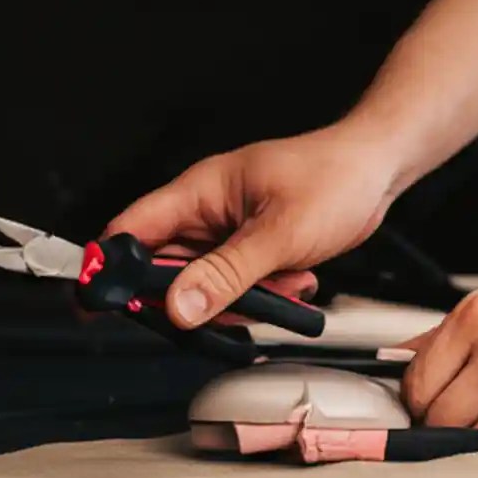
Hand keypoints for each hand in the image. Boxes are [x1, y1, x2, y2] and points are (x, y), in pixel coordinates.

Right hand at [104, 122, 400, 328]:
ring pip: (207, 286)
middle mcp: (208, 212)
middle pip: (166, 270)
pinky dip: (267, 294)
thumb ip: (227, 274)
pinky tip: (296, 279)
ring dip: (243, 298)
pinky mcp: (255, 250)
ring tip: (283, 281)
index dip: (108, 269)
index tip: (98, 306)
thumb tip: (180, 307)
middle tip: (229, 306)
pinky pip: (241, 287)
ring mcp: (231, 233)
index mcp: (198, 192)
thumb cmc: (334, 177)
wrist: (379, 171)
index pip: (130, 230)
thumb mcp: (279, 234)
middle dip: (197, 297)